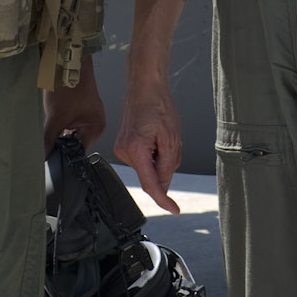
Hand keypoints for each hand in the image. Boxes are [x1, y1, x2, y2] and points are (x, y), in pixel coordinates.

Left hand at [43, 54, 106, 152]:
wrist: (67, 61)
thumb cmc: (68, 85)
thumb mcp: (56, 116)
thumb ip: (49, 139)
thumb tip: (42, 157)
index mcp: (95, 128)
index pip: (79, 151)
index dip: (64, 156)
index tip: (49, 158)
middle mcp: (93, 125)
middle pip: (74, 144)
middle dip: (60, 144)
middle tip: (46, 144)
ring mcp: (85, 118)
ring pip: (68, 135)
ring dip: (58, 134)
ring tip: (49, 130)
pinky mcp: (77, 112)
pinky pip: (66, 126)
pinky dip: (58, 126)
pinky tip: (51, 121)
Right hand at [114, 72, 182, 213]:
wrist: (145, 86)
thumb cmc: (159, 106)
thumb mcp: (171, 139)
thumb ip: (167, 166)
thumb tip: (164, 187)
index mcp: (135, 150)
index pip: (150, 184)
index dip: (163, 199)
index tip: (174, 210)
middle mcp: (124, 151)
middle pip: (150, 174)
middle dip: (165, 166)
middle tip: (171, 144)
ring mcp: (122, 148)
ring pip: (147, 167)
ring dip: (160, 158)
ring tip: (163, 135)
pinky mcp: (124, 144)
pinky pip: (143, 158)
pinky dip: (154, 152)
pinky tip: (156, 136)